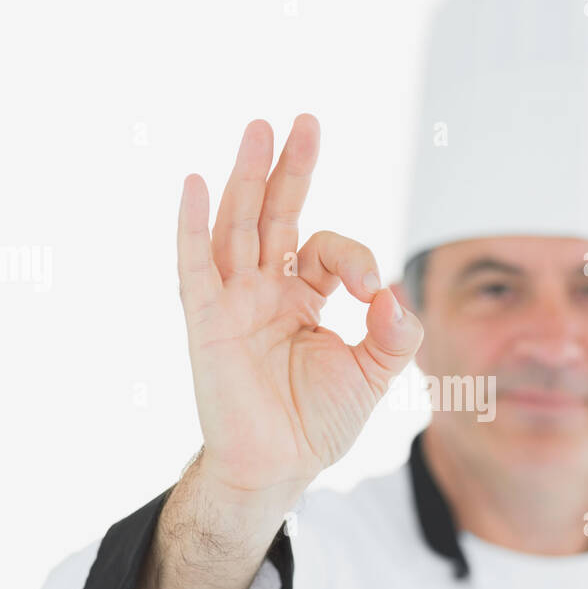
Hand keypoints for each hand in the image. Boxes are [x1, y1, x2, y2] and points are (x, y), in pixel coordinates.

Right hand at [176, 114, 422, 500]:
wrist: (278, 467)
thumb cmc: (317, 422)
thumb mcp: (374, 372)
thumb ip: (395, 332)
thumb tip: (395, 294)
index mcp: (300, 297)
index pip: (325, 251)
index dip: (356, 259)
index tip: (373, 292)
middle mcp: (263, 291)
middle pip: (274, 215)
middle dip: (289, 168)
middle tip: (305, 121)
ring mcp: (232, 302)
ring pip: (237, 227)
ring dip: (246, 178)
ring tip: (259, 129)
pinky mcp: (206, 322)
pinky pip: (194, 267)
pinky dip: (192, 227)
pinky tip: (196, 184)